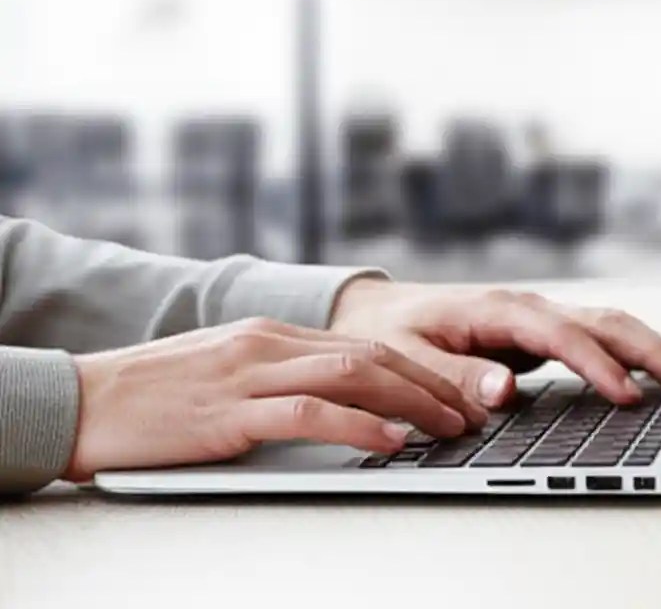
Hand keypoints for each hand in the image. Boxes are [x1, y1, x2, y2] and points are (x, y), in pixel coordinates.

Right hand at [64, 318, 487, 480]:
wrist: (81, 400)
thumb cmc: (152, 394)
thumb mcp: (225, 371)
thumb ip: (277, 376)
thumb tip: (336, 400)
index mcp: (270, 332)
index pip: (360, 343)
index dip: (414, 368)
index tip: (449, 391)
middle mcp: (267, 343)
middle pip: (369, 353)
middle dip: (427, 383)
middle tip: (465, 411)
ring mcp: (248, 373)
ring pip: (351, 375)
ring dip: (410, 402)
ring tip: (445, 427)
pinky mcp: (230, 412)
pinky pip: (310, 413)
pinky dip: (359, 426)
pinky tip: (389, 441)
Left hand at [329, 280, 660, 407]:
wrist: (375, 313)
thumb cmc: (389, 334)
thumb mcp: (404, 356)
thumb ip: (452, 376)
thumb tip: (503, 392)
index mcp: (497, 310)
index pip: (561, 336)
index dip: (598, 366)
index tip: (629, 395)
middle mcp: (528, 308)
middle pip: (605, 322)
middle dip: (653, 350)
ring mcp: (540, 318)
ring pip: (612, 325)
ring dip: (656, 348)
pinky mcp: (544, 334)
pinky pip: (601, 338)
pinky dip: (637, 352)